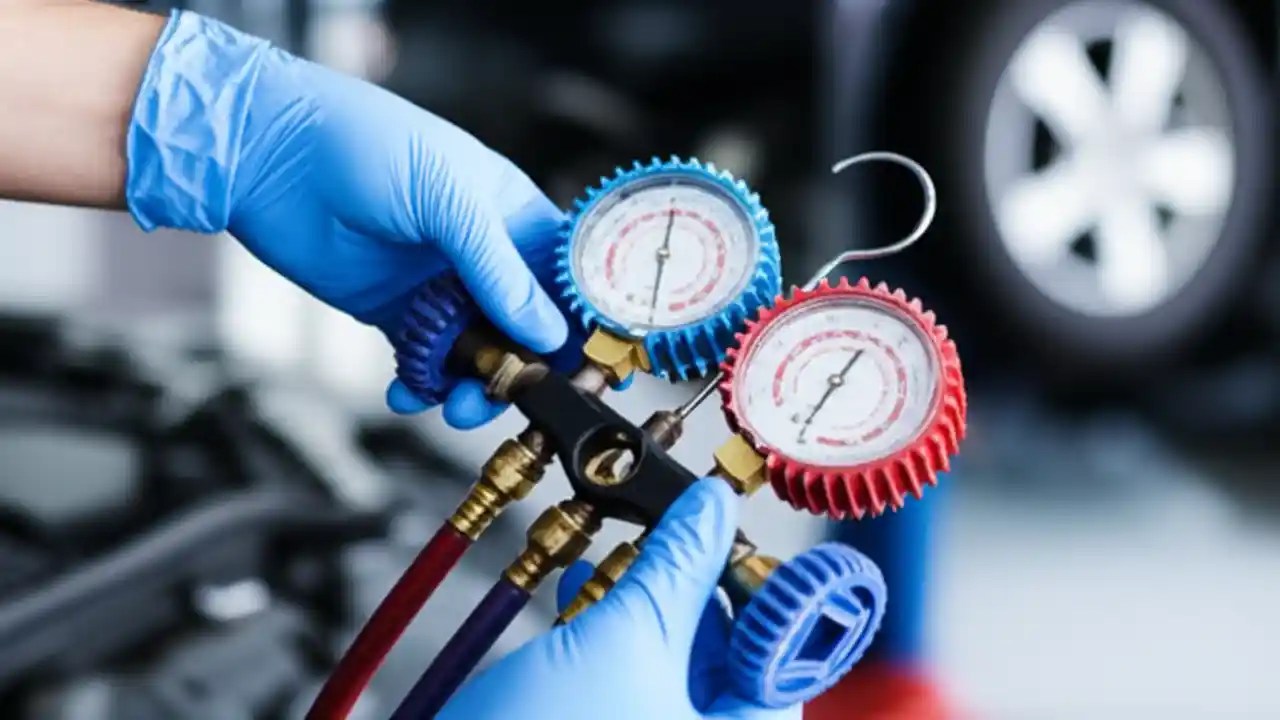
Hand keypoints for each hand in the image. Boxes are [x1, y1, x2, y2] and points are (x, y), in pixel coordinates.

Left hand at [126, 11, 566, 428]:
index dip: (583, 323)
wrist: (266, 156)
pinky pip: (425, 364)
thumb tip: (546, 332)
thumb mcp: (446, 199)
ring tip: (457, 405)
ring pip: (480, 355)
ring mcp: (440, 289)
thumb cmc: (363, 146)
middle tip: (514, 395)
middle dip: (528, 368)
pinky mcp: (396, 315)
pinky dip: (423, 387)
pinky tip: (407, 392)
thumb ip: (497, 269)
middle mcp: (484, 257)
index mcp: (512, 217)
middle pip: (529, 329)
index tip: (587, 366)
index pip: (569, 279)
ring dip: (476, 388)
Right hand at [438, 479, 800, 719]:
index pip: (787, 653)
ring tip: (628, 553)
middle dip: (697, 582)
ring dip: (649, 596)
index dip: (767, 584)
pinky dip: (612, 625)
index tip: (740, 531)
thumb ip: (677, 564)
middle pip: (732, 649)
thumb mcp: (623, 638)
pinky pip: (630, 669)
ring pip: (676, 656)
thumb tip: (710, 509)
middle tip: (680, 529)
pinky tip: (585, 589)